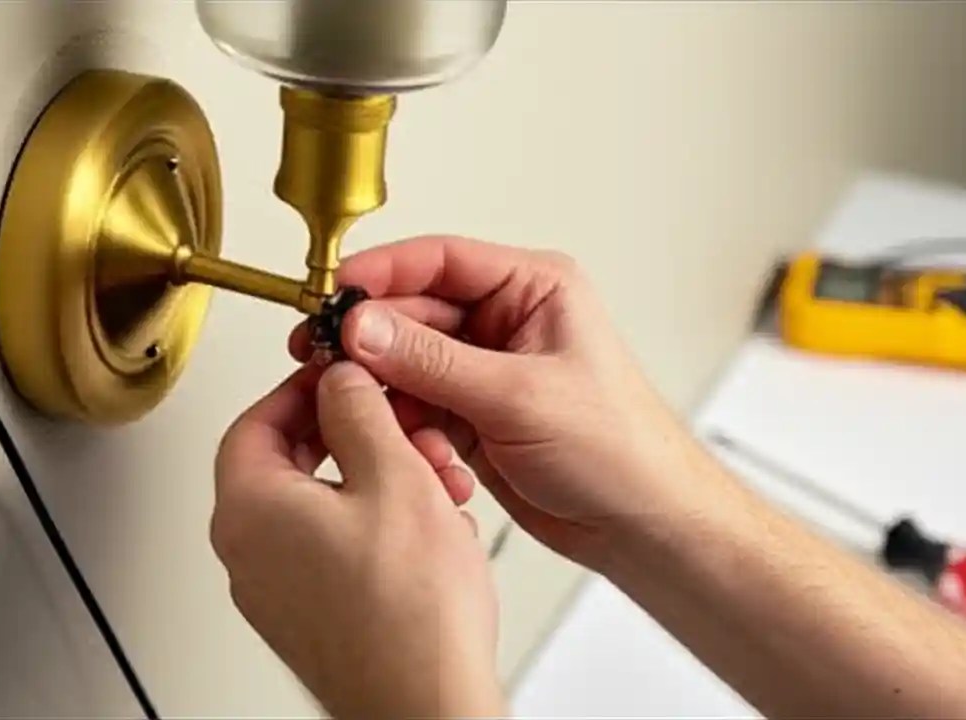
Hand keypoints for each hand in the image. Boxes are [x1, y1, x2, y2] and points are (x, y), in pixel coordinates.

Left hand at [212, 362, 504, 718]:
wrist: (428, 707)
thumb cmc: (410, 615)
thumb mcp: (393, 476)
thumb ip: (359, 411)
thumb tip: (340, 379)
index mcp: (250, 511)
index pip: (254, 420)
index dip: (305, 386)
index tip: (345, 374)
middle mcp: (250, 553)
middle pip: (289, 460)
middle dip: (357, 434)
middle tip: (398, 422)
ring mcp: (279, 590)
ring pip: (323, 503)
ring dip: (380, 477)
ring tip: (434, 482)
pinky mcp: (314, 616)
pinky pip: (337, 546)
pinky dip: (381, 521)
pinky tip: (431, 526)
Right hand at [290, 236, 708, 569]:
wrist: (640, 525)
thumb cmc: (618, 449)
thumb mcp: (520, 395)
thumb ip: (434, 360)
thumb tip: (364, 325)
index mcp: (534, 289)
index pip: (442, 260)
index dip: (382, 272)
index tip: (333, 295)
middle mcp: (506, 322)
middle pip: (414, 311)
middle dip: (369, 338)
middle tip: (324, 360)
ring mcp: (485, 370)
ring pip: (406, 363)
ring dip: (383, 389)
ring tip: (357, 410)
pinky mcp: (472, 416)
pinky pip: (415, 406)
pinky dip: (401, 425)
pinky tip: (405, 446)